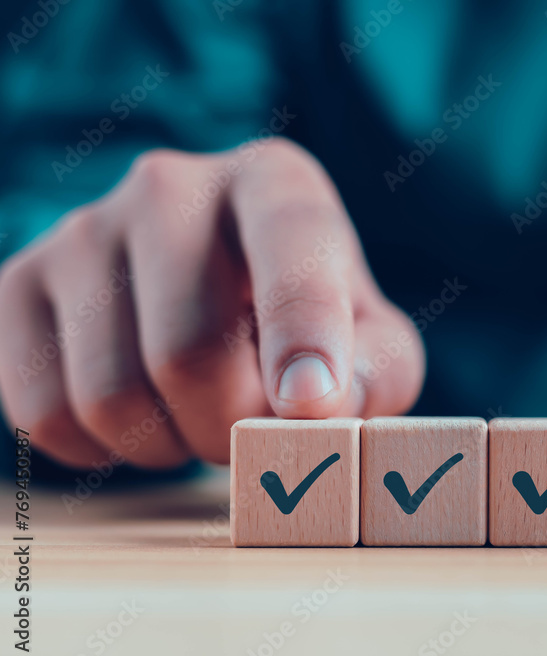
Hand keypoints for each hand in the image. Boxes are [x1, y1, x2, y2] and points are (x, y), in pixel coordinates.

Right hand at [0, 139, 424, 468]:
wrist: (224, 304)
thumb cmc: (316, 330)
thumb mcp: (375, 346)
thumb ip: (377, 373)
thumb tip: (317, 407)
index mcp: (273, 180)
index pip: (289, 245)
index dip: (302, 332)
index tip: (310, 405)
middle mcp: (170, 186)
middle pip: (188, 350)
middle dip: (232, 427)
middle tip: (256, 432)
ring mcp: (82, 230)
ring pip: (110, 395)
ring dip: (170, 446)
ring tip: (202, 416)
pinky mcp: (17, 284)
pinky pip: (43, 413)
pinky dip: (103, 450)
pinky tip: (146, 415)